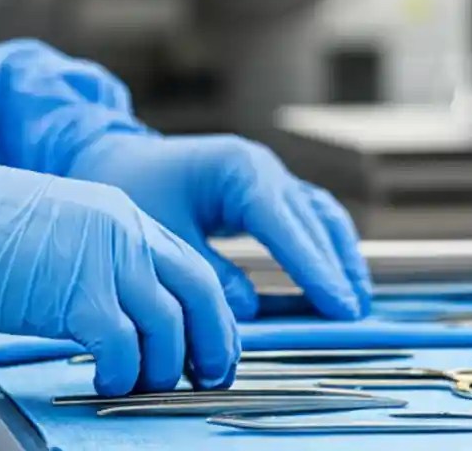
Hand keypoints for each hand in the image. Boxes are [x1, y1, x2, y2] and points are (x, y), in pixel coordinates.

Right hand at [0, 153, 239, 394]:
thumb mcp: (51, 233)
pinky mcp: (72, 292)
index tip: (210, 346)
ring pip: (168, 324)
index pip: (188, 264)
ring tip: (143, 387)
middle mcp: (120, 231)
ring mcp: (100, 259)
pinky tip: (107, 383)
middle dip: (213, 342)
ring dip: (162, 367)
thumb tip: (115, 314)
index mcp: (117, 215)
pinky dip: (123, 374)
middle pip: (198, 291)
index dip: (209, 312)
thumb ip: (92, 263)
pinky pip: (123, 346)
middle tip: (208, 377)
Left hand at [67, 133, 371, 320]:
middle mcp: (263, 167)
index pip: (286, 225)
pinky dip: (325, 248)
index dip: (314, 269)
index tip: (338, 305)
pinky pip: (309, 218)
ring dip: (341, 258)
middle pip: (313, 220)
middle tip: (353, 314)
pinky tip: (335, 280)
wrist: (116, 157)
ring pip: (321, 216)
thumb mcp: (165, 235)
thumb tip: (249, 309)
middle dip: (335, 268)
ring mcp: (270, 175)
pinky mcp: (268, 190)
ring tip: (355, 302)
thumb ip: (209, 274)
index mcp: (239, 170)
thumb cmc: (136, 190)